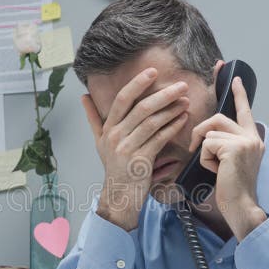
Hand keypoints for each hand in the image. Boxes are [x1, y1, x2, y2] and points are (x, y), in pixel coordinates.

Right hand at [83, 68, 188, 230]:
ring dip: (171, 110)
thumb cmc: (114, 167)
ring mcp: (127, 149)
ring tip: (185, 101)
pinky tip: (183, 119)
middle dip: (163, 95)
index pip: (122, 99)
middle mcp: (116, 136)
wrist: (119, 195)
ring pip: (152, 122)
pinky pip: (159, 139)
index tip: (152, 72)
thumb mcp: (100, 141)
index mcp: (108, 128)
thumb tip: (83, 97)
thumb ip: (93, 118)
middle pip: (141, 108)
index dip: (137, 84)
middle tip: (181, 86)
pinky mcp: (141, 161)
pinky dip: (172, 127)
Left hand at [189, 63, 265, 239]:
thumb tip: (207, 134)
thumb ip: (224, 144)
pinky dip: (205, 159)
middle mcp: (252, 137)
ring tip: (214, 167)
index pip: (243, 109)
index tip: (232, 75)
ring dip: (204, 150)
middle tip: (197, 149)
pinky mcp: (235, 148)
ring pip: (210, 132)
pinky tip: (216, 171)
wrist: (241, 206)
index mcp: (252, 138)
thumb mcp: (229, 161)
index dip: (238, 92)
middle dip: (201, 132)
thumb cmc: (231, 188)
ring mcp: (245, 141)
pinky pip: (207, 144)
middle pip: (218, 118)